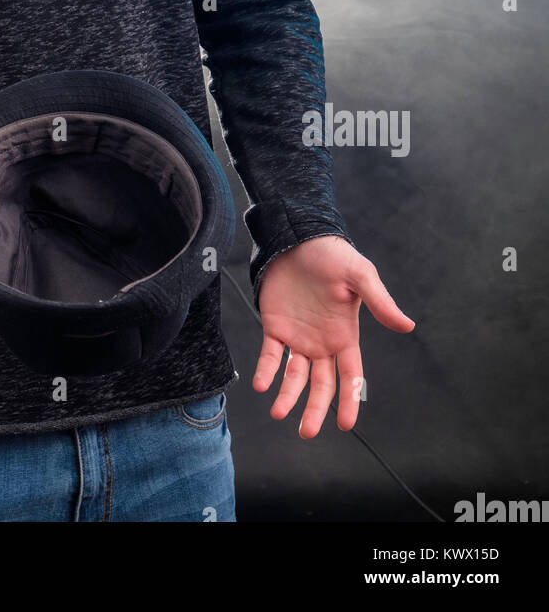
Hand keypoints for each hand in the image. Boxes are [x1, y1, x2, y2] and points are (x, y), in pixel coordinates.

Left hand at [252, 235, 414, 438]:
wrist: (298, 235)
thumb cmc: (333, 255)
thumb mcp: (360, 276)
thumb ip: (381, 302)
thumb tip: (408, 326)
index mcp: (345, 335)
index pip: (350, 376)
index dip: (349, 400)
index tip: (345, 424)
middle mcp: (322, 342)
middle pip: (321, 385)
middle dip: (315, 409)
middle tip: (307, 432)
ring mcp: (298, 336)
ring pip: (294, 376)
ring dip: (287, 396)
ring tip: (279, 413)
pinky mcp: (274, 325)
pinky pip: (270, 354)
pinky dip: (266, 371)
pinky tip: (261, 384)